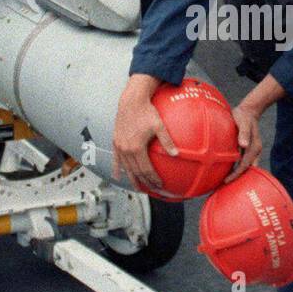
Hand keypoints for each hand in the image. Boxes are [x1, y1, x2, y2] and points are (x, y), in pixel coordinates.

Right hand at [112, 75, 175, 192]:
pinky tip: (118, 176)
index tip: (160, 185)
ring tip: (138, 187)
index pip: (146, 170)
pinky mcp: (115, 142)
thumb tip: (177, 154)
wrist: (131, 101)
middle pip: (136, 172)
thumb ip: (167, 141)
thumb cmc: (147, 112)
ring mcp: (119, 146)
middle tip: (153, 189)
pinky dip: (116, 169)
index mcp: (137, 148)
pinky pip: (115, 159)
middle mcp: (126, 149)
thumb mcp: (160, 126)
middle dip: (145, 182)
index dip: (153, 179)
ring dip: (132, 179)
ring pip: (126, 168)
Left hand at [225, 103, 263, 182]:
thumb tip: (243, 145)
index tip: (225, 181)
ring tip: (224, 183)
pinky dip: (236, 168)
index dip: (236, 174)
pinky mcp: (247, 149)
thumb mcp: (243, 123)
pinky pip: (243, 162)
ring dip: (237, 175)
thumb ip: (243, 133)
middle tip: (223, 188)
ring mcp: (251, 150)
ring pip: (245, 167)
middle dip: (237, 179)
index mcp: (254, 147)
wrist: (249, 110)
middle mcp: (254, 151)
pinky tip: (228, 171)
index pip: (245, 165)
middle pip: (247, 170)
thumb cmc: (244, 116)